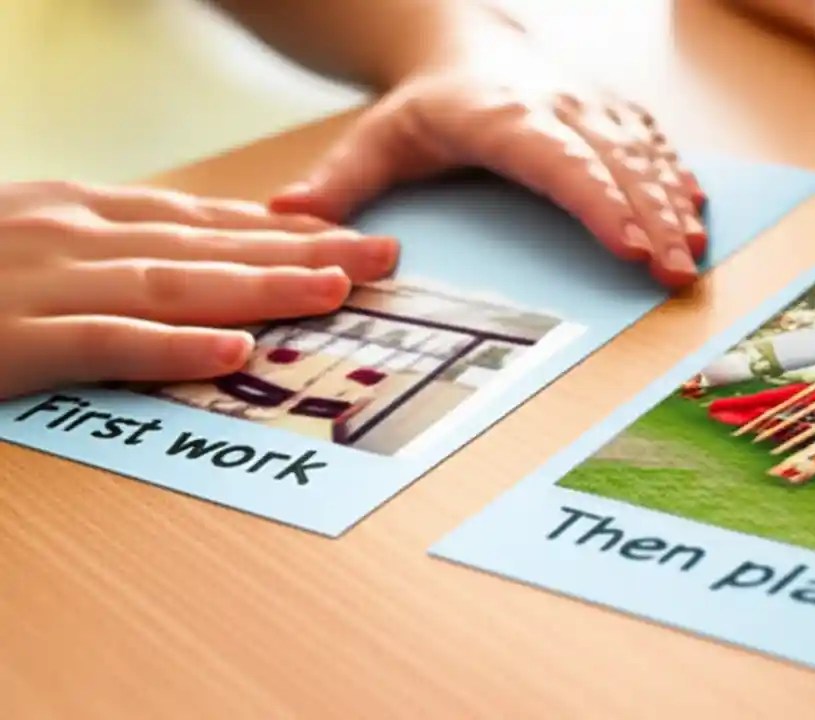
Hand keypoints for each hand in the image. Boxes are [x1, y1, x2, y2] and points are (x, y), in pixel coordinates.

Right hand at [0, 180, 398, 399]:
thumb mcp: (26, 240)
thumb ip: (103, 250)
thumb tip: (183, 264)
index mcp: (78, 212)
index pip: (201, 220)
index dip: (282, 232)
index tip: (347, 239)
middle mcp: (74, 237)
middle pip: (210, 245)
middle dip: (303, 252)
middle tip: (382, 255)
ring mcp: (46, 285)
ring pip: (176, 284)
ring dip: (263, 287)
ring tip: (337, 289)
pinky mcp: (14, 339)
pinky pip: (106, 344)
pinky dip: (175, 347)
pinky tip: (236, 350)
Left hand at [270, 19, 706, 288]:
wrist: (465, 42)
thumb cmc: (425, 104)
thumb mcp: (378, 136)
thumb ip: (340, 181)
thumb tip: (285, 219)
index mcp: (503, 117)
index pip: (558, 161)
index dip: (596, 201)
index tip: (625, 244)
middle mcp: (559, 108)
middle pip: (615, 165)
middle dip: (651, 219)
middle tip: (674, 273)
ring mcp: (594, 109)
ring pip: (644, 156)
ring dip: (673, 206)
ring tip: (693, 255)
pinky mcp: (614, 115)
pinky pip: (655, 146)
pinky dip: (679, 181)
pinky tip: (698, 215)